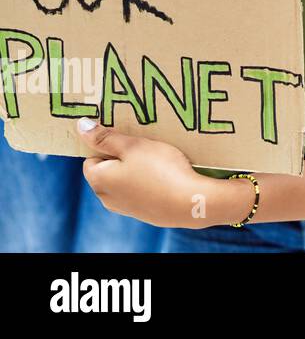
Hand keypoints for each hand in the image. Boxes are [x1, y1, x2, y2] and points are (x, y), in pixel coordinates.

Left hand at [79, 119, 224, 228]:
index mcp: (98, 179)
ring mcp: (124, 208)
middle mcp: (106, 197)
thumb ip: (105, 137)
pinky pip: (139, 192)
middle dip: (124, 157)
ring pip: (124, 181)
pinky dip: (148, 183)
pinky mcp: (143, 213)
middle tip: (146, 147)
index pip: (91, 158)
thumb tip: (81, 125)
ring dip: (137, 170)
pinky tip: (166, 176)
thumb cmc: (160, 170)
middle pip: (108, 170)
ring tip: (159, 160)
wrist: (190, 202)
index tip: (129, 139)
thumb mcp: (133, 146)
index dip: (109, 146)